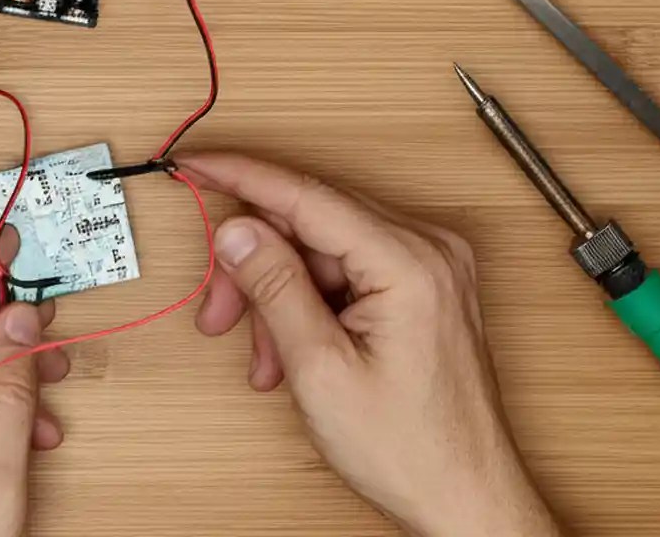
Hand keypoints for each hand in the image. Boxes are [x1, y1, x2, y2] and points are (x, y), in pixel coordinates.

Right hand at [179, 153, 562, 536]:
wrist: (464, 495)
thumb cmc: (411, 448)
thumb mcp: (321, 369)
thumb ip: (276, 287)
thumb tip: (238, 229)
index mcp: (409, 261)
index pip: (307, 194)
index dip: (241, 176)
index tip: (194, 165)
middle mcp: (427, 249)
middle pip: (310, 223)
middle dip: (254, 265)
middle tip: (218, 312)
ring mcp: (429, 266)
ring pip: (322, 251)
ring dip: (279, 295)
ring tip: (263, 357)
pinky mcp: (423, 286)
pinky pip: (347, 272)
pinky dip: (309, 305)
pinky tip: (291, 352)